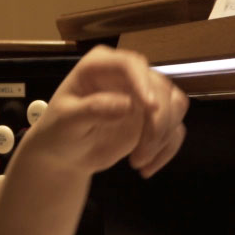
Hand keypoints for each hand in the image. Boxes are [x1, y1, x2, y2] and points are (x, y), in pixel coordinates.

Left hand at [18, 45, 189, 178]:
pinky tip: (146, 169)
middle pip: (160, 87)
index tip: (150, 108)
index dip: (143, 83)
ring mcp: (144, 95)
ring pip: (175, 105)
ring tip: (139, 161)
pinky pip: (175, 128)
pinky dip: (167, 150)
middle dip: (157, 123)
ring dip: (164, 136)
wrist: (66, 154)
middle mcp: (128, 75)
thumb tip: (126, 104)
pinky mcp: (154, 118)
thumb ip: (94, 109)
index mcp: (101, 65)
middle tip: (140, 155)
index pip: (130, 65)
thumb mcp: (68, 121)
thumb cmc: (59, 131)